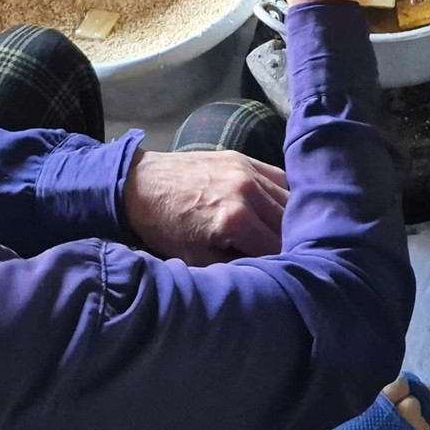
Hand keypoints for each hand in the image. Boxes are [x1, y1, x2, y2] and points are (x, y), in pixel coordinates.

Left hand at [124, 149, 289, 263]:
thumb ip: (236, 266)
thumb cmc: (164, 227)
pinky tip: (276, 209)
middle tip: (283, 255)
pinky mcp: (244, 158)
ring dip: (288, 219)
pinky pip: (279, 178)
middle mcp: (247, 191)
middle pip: (288, 223)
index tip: (279, 271)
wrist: (141, 184)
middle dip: (289, 242)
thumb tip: (267, 271)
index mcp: (235, 220)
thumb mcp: (196, 260)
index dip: (281, 263)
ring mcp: (247, 170)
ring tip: (282, 234)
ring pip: (289, 200)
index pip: (279, 248)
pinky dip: (283, 196)